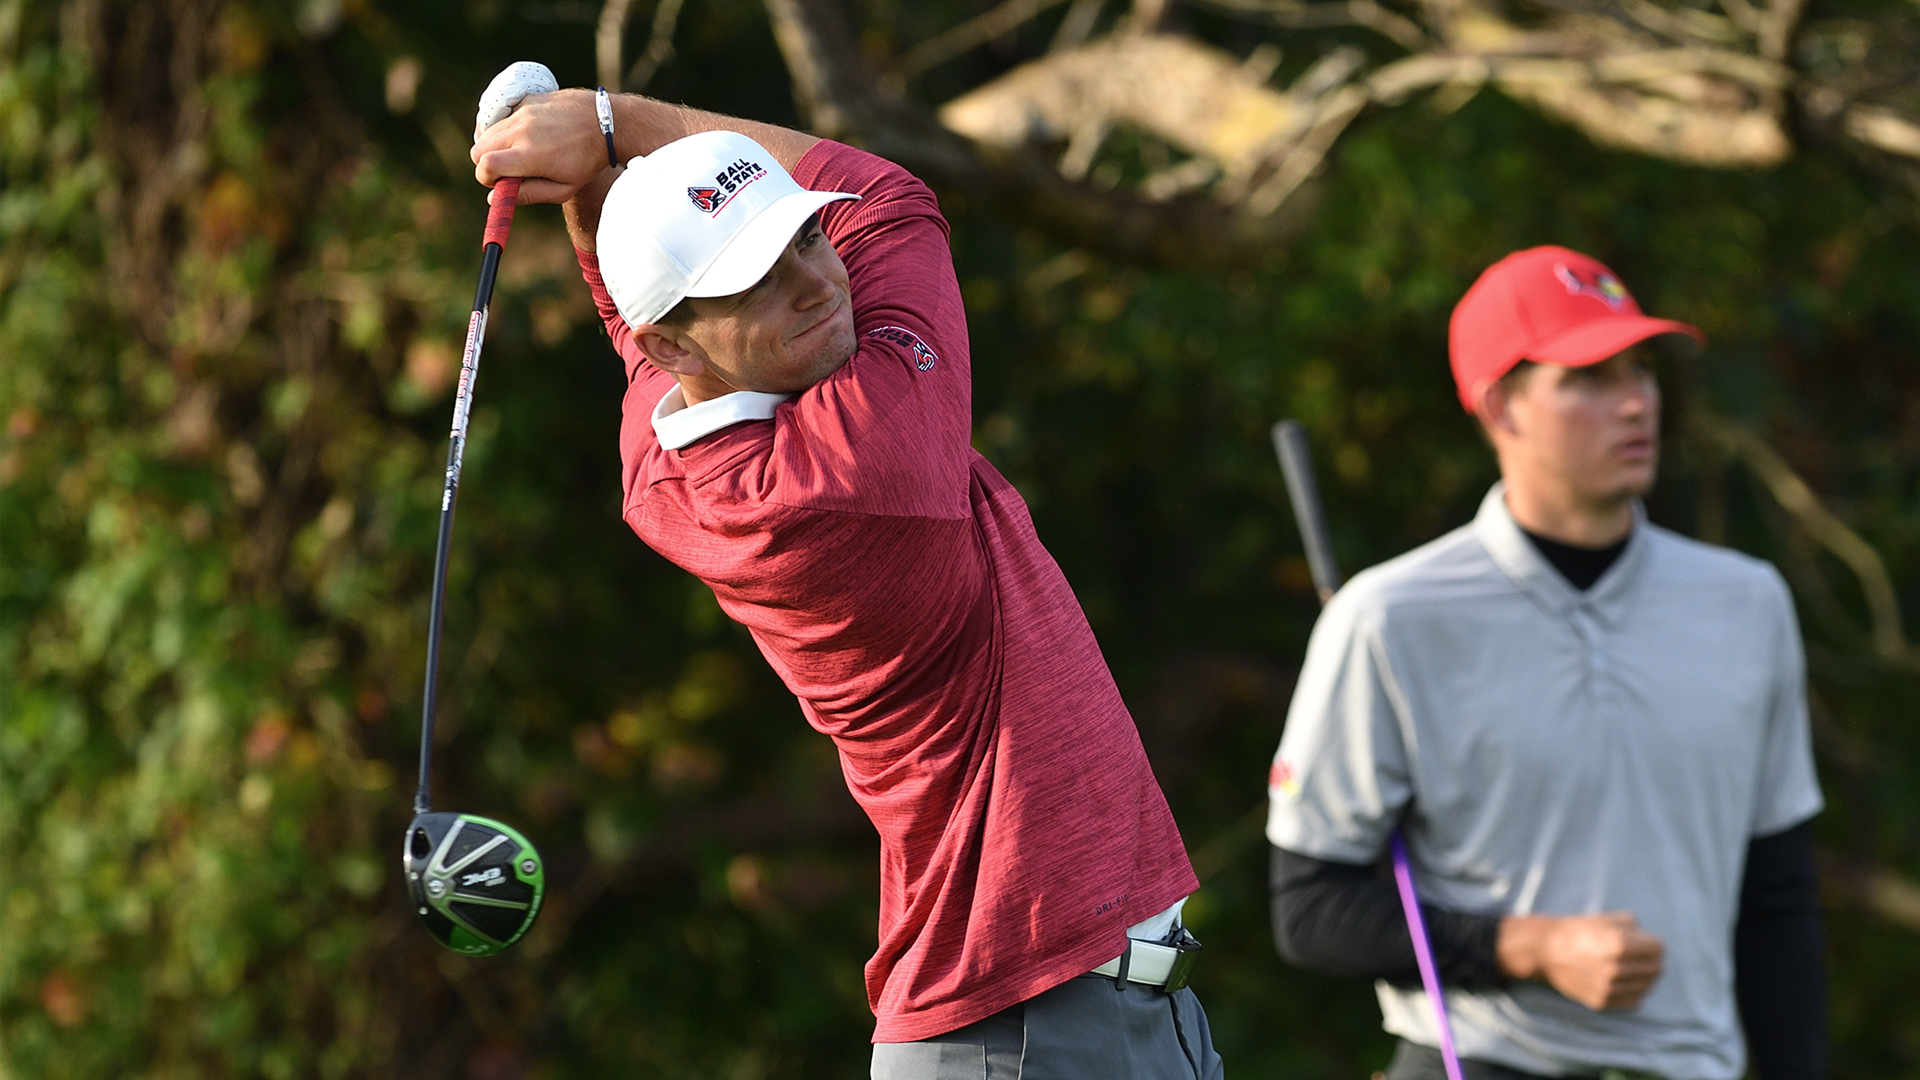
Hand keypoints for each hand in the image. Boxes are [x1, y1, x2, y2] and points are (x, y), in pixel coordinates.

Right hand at [472, 86, 609, 205]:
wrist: (606, 123)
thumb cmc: (587, 160)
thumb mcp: (564, 188)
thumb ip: (528, 194)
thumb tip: (495, 197)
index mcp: (530, 155)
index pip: (485, 166)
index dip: (487, 179)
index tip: (500, 183)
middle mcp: (521, 131)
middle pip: (479, 149)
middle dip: (486, 164)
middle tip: (508, 171)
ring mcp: (522, 112)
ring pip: (488, 133)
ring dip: (496, 147)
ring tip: (521, 154)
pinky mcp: (526, 100)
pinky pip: (503, 118)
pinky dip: (508, 130)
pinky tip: (530, 136)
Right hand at [1497, 912, 1663, 1010]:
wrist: (1546, 951)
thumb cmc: (1579, 931)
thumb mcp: (1608, 919)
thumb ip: (1635, 928)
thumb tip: (1652, 944)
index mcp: (1620, 944)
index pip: (1658, 949)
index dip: (1652, 942)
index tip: (1644, 941)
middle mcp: (1616, 968)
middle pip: (1656, 969)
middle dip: (1651, 960)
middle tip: (1639, 955)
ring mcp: (1608, 988)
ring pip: (1648, 986)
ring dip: (1644, 976)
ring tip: (1630, 967)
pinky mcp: (1602, 1001)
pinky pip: (1635, 1000)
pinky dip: (1633, 990)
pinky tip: (1622, 980)